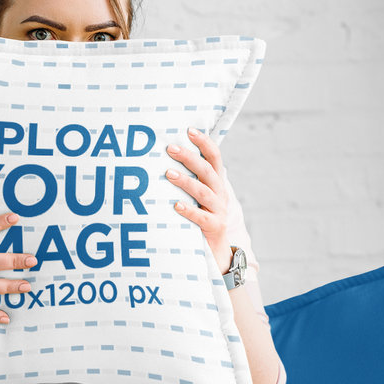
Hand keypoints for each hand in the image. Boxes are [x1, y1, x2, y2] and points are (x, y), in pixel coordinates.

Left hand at [165, 128, 233, 273]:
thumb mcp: (197, 198)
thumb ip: (188, 180)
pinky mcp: (214, 228)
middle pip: (207, 171)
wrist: (216, 252)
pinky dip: (188, 211)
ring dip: (185, 182)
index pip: (214, 158)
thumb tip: (162, 159)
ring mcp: (219, 211)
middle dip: (189, 158)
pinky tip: (175, 205)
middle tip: (170, 148)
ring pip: (203, 192)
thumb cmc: (199, 220)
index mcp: (216, 184)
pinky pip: (201, 218)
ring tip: (168, 173)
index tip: (189, 130)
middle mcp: (220, 194)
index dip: (204, 143)